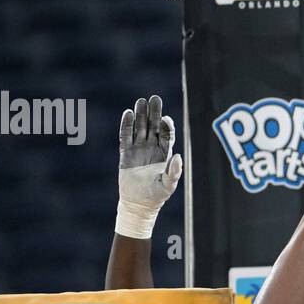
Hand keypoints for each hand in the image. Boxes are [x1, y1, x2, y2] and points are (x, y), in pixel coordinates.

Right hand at [116, 95, 182, 238]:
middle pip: (153, 126)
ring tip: (140, 101)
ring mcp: (138, 149)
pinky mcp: (125, 154)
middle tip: (154, 98)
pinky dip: (126, 125)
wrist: (138, 204)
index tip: (165, 118)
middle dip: (154, 113)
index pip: (167, 134)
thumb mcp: (168, 186)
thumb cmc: (156, 196)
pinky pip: (125, 136)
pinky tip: (127, 113)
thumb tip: (178, 156)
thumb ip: (174, 172)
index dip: (167, 125)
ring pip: (139, 128)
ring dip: (140, 115)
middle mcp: (152, 148)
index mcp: (164, 154)